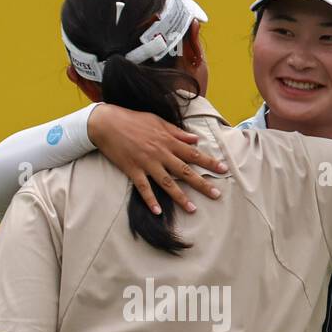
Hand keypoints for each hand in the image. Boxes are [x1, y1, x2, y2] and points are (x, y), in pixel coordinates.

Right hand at [86, 103, 228, 214]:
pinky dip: (151, 200)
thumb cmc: (133, 120)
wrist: (107, 123)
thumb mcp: (158, 121)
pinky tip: (159, 212)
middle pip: (185, 171)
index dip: (209, 162)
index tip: (223, 169)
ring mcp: (147, 163)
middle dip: (202, 183)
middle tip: (216, 195)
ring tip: (193, 209)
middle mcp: (160, 153)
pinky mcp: (133, 170)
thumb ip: (177, 132)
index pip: (193, 153)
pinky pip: (143, 188)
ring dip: (181, 197)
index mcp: (168, 141)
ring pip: (167, 183)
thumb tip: (195, 139)